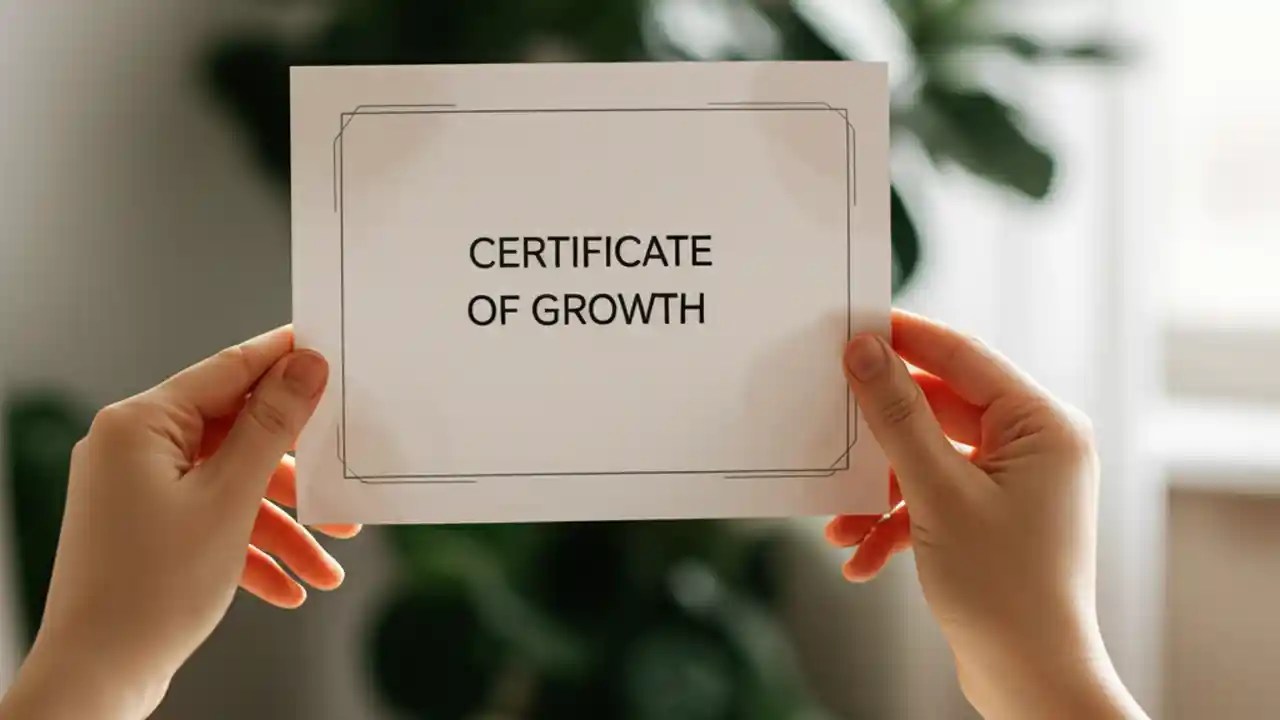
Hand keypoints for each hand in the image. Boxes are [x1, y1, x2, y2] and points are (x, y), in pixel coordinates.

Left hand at [0, 327, 358, 719]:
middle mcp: (132, 449)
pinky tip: (289, 588)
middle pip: (237, 437)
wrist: (95, 677)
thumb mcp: (230, 499)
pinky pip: (212, 521)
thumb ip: (271, 427)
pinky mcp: (145, 528)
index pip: (228, 370)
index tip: (329, 352)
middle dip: (296, 479)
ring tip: (326, 568)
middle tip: (344, 493)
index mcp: (140, 425)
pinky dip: (252, 551)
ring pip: (231, 488)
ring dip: (283, 529)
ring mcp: (137, 490)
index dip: (284, 360)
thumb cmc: (149, 589)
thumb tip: (303, 367)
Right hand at [826, 311, 1146, 718]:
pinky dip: (896, 521)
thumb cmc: (1004, 590)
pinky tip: (860, 556)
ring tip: (839, 523)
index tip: (850, 323)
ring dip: (881, 490)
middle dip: (881, 436)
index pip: (963, 356)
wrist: (1031, 679)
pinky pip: (935, 496)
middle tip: (827, 417)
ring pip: (929, 458)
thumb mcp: (937, 493)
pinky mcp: (994, 514)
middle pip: (940, 408)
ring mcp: (1016, 481)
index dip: (904, 338)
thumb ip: (898, 416)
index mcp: (1044, 425)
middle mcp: (1037, 445)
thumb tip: (865, 351)